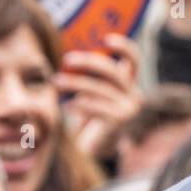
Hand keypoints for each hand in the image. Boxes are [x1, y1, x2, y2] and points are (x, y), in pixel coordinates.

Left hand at [57, 33, 142, 161]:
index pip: (134, 59)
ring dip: (75, 83)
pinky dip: (79, 105)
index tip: (106, 38)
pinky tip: (66, 107)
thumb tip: (69, 60)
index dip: (123, 46)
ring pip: (99, 89)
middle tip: (66, 59)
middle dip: (89, 62)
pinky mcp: (121, 121)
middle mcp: (134, 94)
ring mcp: (130, 108)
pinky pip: (97, 106)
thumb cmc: (88, 119)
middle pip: (113, 71)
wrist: (93, 151)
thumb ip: (87, 78)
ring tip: (55, 82)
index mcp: (128, 85)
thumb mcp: (90, 94)